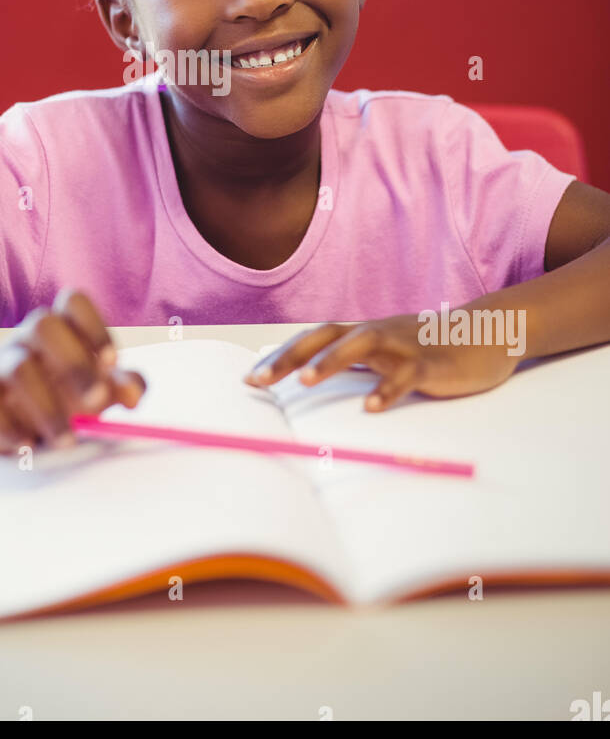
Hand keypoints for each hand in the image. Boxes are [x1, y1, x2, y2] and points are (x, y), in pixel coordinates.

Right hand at [0, 287, 144, 452]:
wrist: (0, 410)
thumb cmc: (60, 392)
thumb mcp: (95, 388)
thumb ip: (121, 385)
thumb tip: (134, 393)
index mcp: (61, 327)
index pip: (72, 302)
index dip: (94, 326)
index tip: (112, 362)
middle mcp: (27, 336)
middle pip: (43, 323)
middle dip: (74, 363)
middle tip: (96, 402)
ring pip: (17, 365)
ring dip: (47, 406)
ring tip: (68, 440)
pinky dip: (7, 424)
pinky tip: (28, 445)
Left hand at [243, 313, 518, 410]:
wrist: (489, 331)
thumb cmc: (431, 347)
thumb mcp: (388, 354)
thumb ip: (357, 364)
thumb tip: (315, 381)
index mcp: (364, 333)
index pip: (314, 338)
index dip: (282, 355)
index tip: (250, 377)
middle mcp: (378, 333)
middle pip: (327, 336)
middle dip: (291, 356)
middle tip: (260, 380)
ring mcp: (404, 344)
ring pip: (363, 344)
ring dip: (333, 361)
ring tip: (307, 380)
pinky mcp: (431, 362)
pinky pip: (406, 374)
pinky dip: (388, 389)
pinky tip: (371, 408)